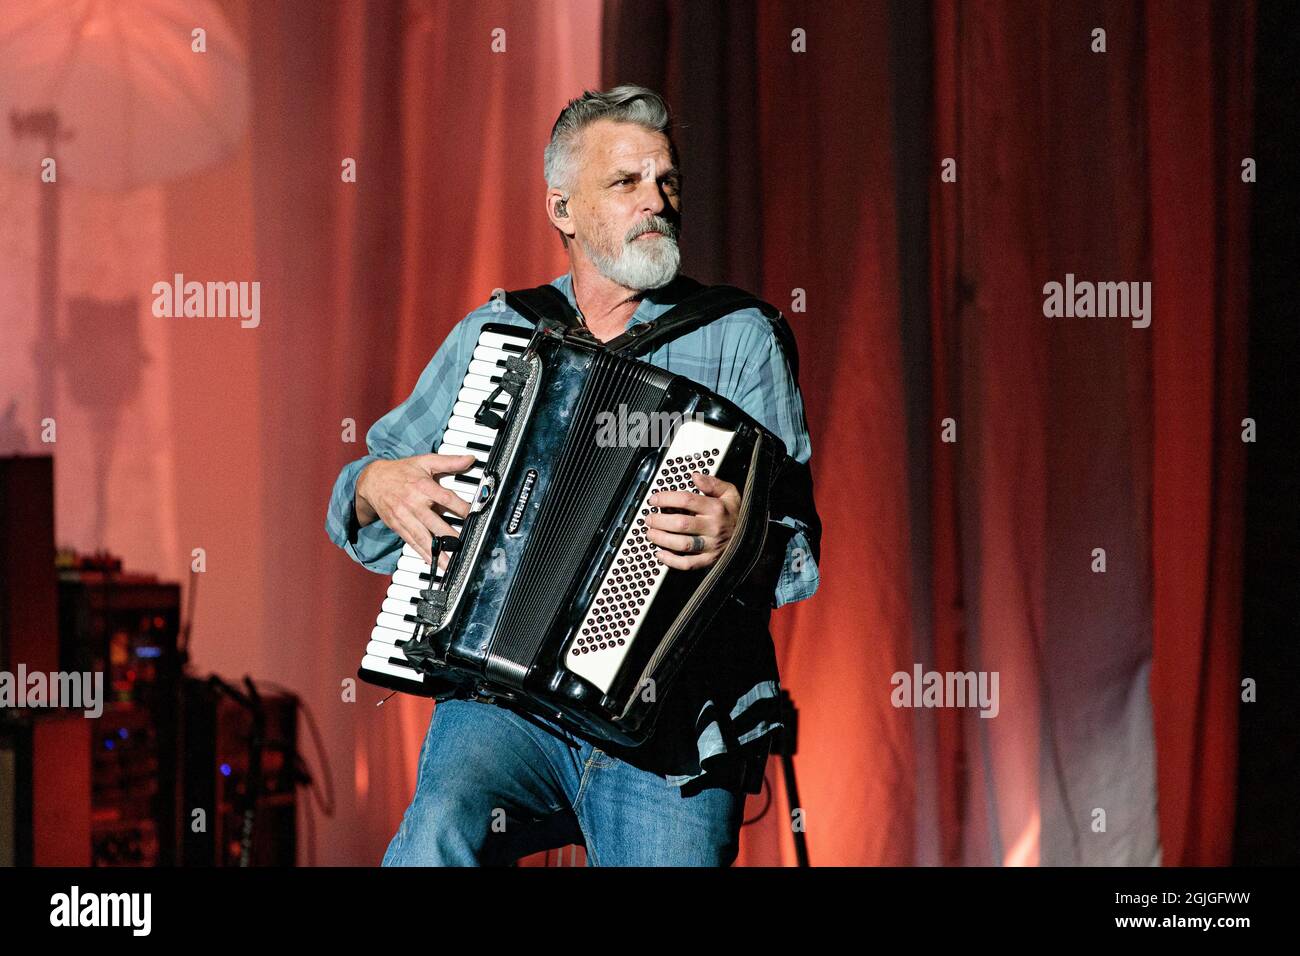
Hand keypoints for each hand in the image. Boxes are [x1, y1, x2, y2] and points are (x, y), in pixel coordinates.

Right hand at [356, 453, 475, 568]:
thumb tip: (470, 459)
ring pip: (424, 537)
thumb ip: (449, 462)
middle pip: (435, 523)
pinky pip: (412, 542)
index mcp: (423, 486)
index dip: (461, 508)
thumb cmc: (401, 471)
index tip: (474, 515)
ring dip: (437, 552)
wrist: (372, 480)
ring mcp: (405, 518)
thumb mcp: (425, 461)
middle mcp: (414, 504)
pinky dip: (423, 554)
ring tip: (451, 564)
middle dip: (450, 536)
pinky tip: (433, 563)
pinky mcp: (398, 527)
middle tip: (465, 546)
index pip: (446, 498)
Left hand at [644, 472, 739, 569]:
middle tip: (649, 518)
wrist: (751, 537)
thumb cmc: (735, 514)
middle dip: (660, 521)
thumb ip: (712, 483)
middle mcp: (713, 527)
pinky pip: (688, 564)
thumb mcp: (729, 493)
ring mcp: (711, 545)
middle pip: (681, 524)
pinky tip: (660, 554)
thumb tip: (695, 476)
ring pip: (682, 544)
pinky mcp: (709, 560)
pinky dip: (672, 561)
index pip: (686, 500)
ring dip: (662, 539)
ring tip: (650, 533)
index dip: (666, 498)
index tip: (654, 499)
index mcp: (716, 508)